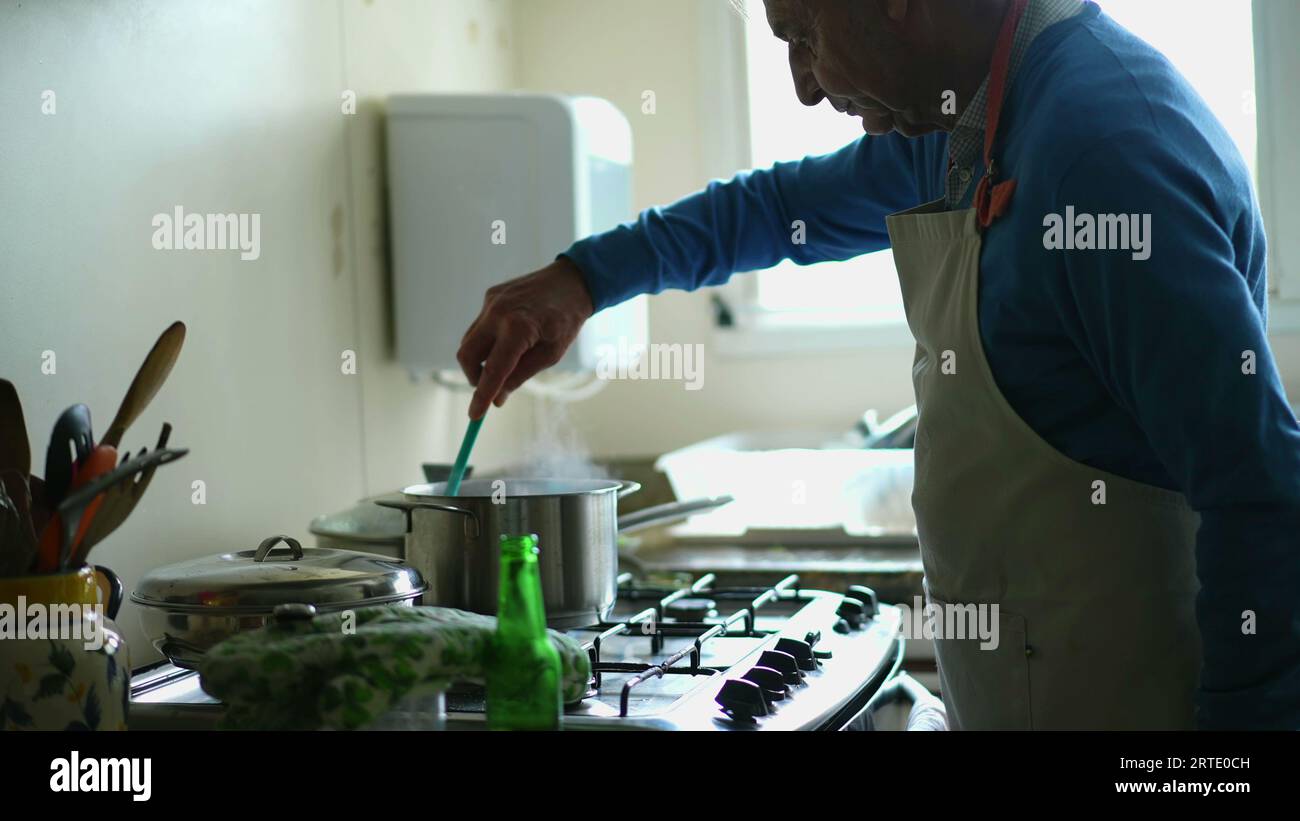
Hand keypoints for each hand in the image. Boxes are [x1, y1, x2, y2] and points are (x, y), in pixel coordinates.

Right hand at [457, 256, 594, 417]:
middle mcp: (498, 313)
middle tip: (492, 385)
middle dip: (474, 376)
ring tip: (508, 357)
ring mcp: (490, 302)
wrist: (571, 281)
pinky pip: (479, 326)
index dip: (481, 396)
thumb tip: (497, 398)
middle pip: (466, 355)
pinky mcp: (490, 296)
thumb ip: (520, 376)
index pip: (492, 370)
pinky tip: (511, 335)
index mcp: (518, 328)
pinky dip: (488, 340)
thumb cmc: (566, 321)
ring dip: (480, 358)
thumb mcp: (550, 355)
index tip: (474, 415)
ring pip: (469, 340)